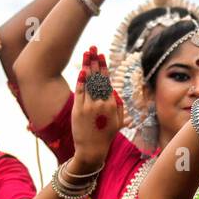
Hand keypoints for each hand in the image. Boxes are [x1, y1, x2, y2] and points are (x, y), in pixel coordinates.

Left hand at [70, 45, 121, 166]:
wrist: (92, 151)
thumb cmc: (105, 137)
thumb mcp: (117, 124)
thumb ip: (119, 107)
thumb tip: (115, 92)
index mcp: (112, 105)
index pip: (107, 81)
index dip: (103, 67)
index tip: (101, 56)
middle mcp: (102, 104)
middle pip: (98, 78)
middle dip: (95, 61)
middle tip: (93, 48)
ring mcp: (90, 106)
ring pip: (89, 82)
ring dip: (88, 66)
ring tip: (86, 53)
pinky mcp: (79, 110)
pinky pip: (80, 92)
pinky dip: (81, 80)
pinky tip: (82, 70)